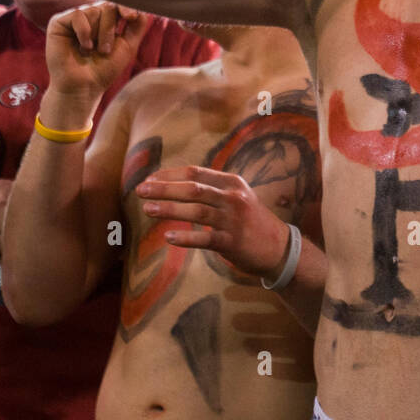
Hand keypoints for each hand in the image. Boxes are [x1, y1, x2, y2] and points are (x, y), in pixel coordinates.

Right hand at [45, 0, 149, 101]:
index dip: (125, 6)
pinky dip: (84, 33)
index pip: (117, 3)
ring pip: (94, 11)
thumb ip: (137, 25)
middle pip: (108, 6)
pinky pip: (78, 14)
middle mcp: (89, 16)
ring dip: (97, 35)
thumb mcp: (128, 46)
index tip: (131, 17)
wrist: (84, 88)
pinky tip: (82, 48)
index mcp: (104, 19)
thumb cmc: (104, 70)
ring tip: (90, 52)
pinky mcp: (58, 22)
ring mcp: (74, 18)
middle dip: (109, 30)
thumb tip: (140, 6)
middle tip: (104, 51)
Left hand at [137, 165, 290, 278]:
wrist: (279, 247)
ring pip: (196, 211)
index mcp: (231, 182)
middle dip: (164, 188)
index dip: (169, 175)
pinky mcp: (233, 241)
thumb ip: (212, 188)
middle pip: (193, 188)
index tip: (149, 178)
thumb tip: (176, 183)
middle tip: (140, 190)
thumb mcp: (236, 196)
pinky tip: (168, 237)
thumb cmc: (250, 220)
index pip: (195, 172)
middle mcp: (232, 197)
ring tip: (147, 209)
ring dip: (169, 209)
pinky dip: (186, 237)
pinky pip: (205, 238)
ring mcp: (233, 219)